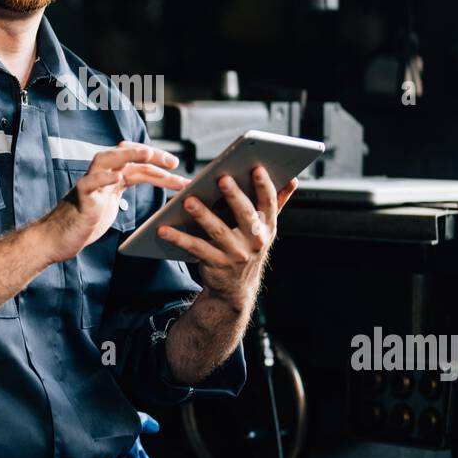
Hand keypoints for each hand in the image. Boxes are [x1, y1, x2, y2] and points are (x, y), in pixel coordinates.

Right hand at [39, 141, 186, 263]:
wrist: (57, 239)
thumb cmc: (85, 221)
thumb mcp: (110, 202)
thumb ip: (123, 190)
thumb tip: (147, 189)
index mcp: (111, 177)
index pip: (137, 163)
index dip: (157, 162)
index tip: (177, 167)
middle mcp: (101, 176)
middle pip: (126, 156)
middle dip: (151, 156)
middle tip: (174, 163)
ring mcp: (89, 185)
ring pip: (107, 161)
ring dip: (127, 154)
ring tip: (147, 153)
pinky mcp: (80, 199)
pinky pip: (89, 184)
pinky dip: (102, 178)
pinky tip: (116, 177)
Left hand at [158, 166, 297, 308]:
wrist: (236, 289)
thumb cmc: (248, 247)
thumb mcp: (265, 229)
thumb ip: (276, 203)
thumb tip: (293, 179)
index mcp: (267, 227)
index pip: (269, 203)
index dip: (264, 185)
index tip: (256, 168)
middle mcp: (255, 241)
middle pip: (245, 215)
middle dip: (235, 196)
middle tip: (221, 178)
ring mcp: (236, 254)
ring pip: (218, 231)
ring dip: (203, 214)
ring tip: (188, 200)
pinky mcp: (216, 265)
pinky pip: (195, 248)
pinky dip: (179, 238)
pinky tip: (164, 228)